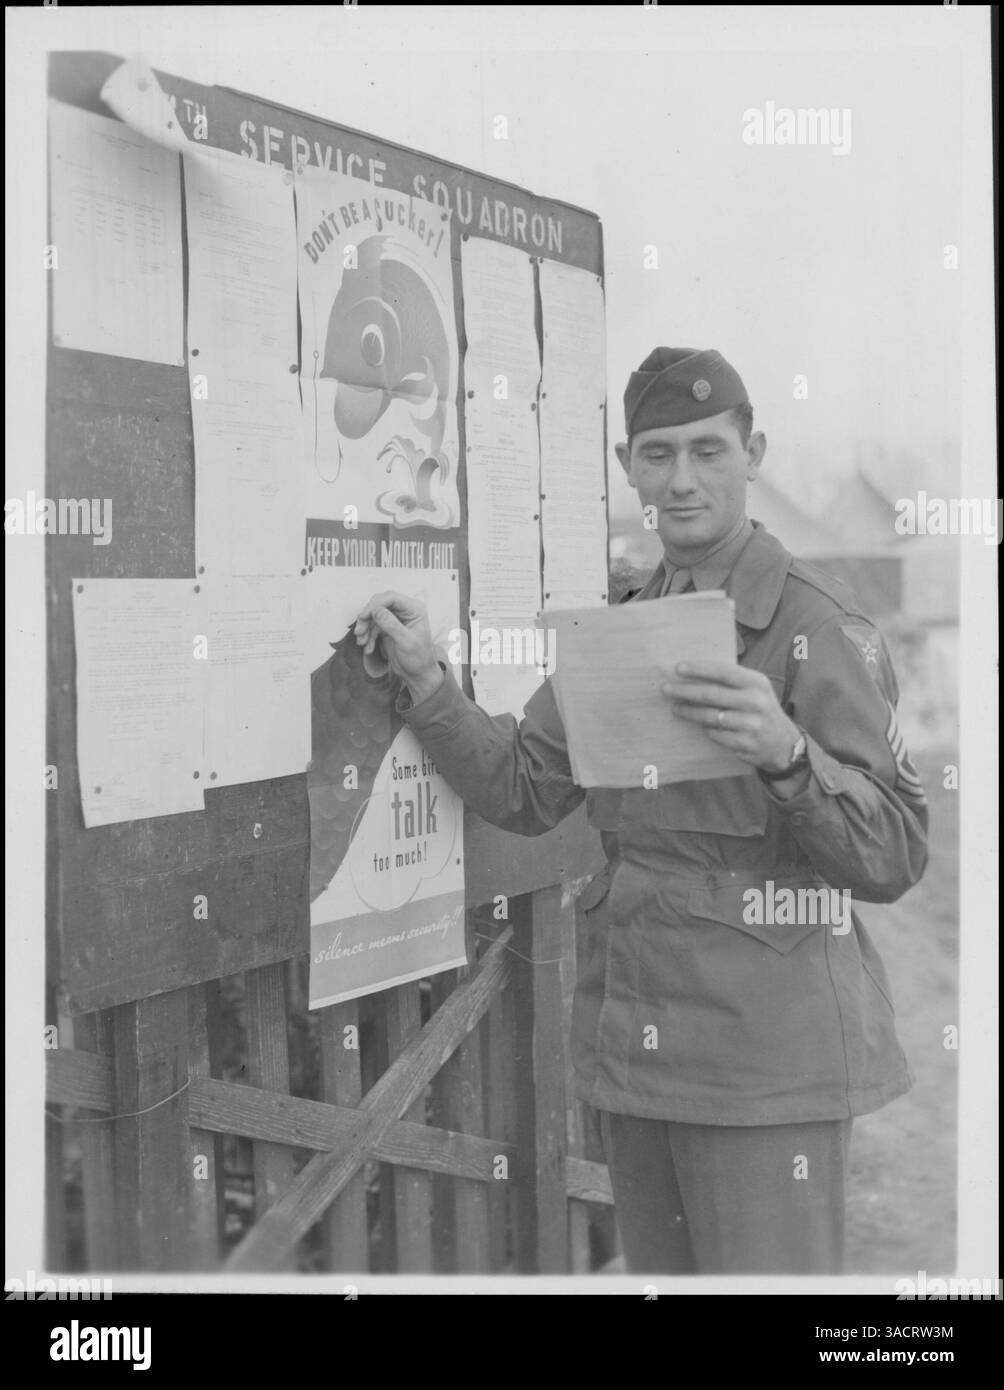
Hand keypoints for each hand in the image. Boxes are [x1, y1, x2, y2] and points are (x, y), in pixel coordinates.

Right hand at [354, 591, 443, 701]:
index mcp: (414, 609)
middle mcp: (405, 611)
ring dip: (365, 628)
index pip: (391, 598)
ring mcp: (395, 619)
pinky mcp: (388, 627)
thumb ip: (391, 625)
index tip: (364, 616)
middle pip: (380, 604)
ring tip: (362, 642)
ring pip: (374, 615)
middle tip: (360, 631)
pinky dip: (368, 636)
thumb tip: (376, 611)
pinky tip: (368, 649)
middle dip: (368, 617)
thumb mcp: (406, 642)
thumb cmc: (418, 659)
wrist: (417, 674)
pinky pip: (373, 626)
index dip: (375, 604)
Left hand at [662, 660, 800, 773]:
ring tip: (676, 708)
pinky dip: (707, 730)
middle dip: (685, 691)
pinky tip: (702, 726)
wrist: (783, 743)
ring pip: (710, 717)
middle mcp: (755, 702)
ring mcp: (751, 724)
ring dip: (689, 712)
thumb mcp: (755, 688)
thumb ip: (732, 680)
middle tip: (665, 689)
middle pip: (711, 695)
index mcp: (756, 683)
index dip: (699, 669)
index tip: (677, 668)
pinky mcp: (745, 743)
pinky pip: (716, 735)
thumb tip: (694, 671)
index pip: (723, 671)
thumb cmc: (760, 709)